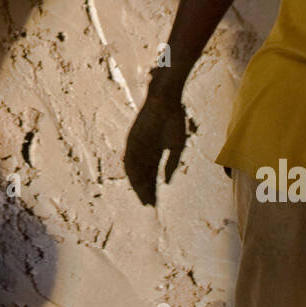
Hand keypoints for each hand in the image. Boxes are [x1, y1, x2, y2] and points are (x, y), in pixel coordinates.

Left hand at [124, 83, 188, 206]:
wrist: (166, 102)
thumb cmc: (174, 120)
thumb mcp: (176, 147)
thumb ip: (171, 164)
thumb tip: (166, 182)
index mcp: (155, 153)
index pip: (151, 175)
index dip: (152, 189)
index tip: (155, 202)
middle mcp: (144, 151)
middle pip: (142, 175)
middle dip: (145, 190)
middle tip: (148, 204)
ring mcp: (137, 146)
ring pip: (134, 170)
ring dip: (137, 184)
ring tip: (143, 197)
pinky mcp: (132, 140)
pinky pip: (129, 159)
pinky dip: (132, 172)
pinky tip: (136, 182)